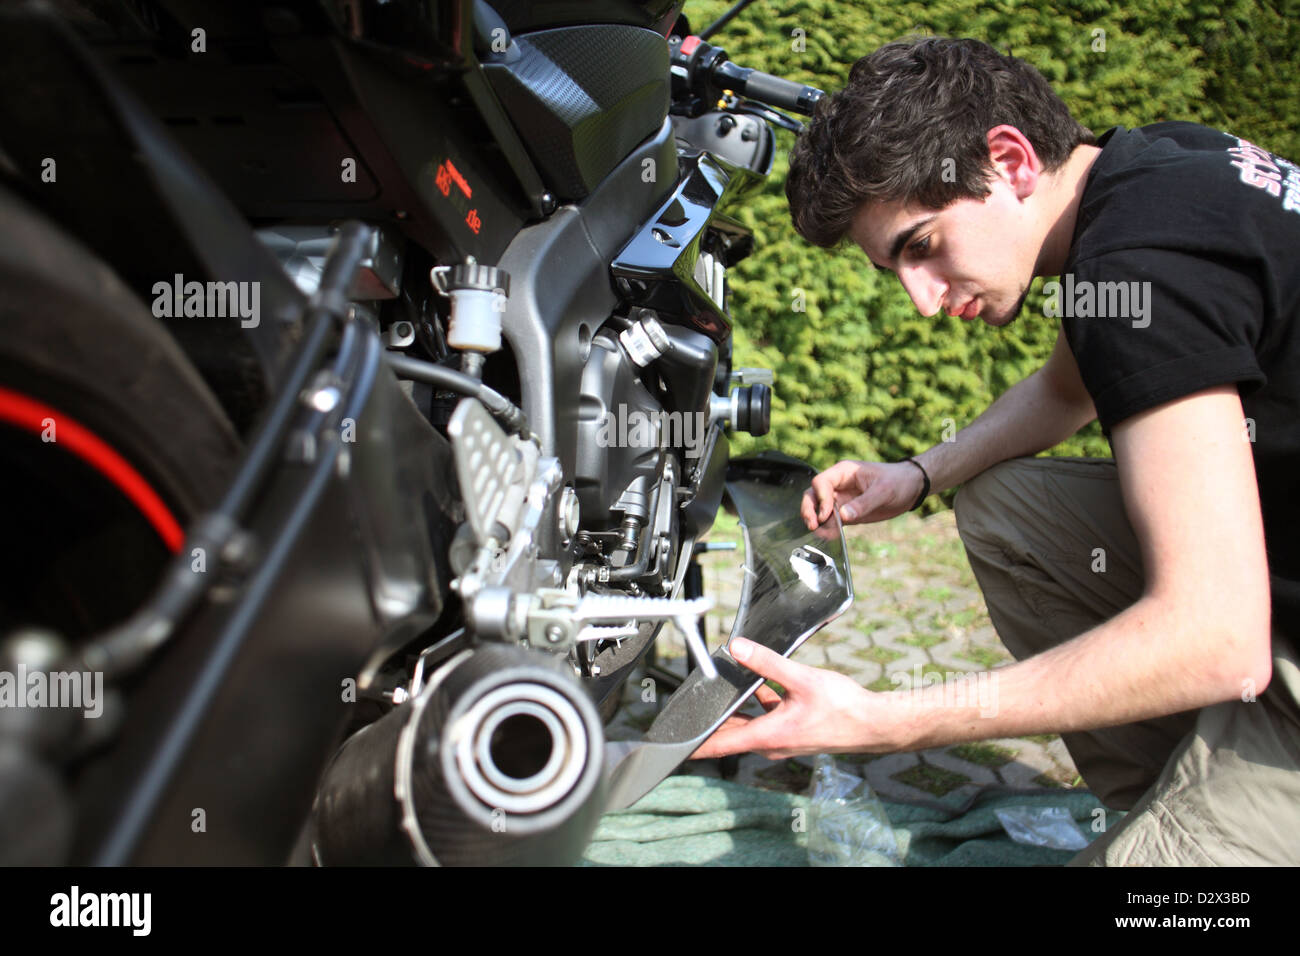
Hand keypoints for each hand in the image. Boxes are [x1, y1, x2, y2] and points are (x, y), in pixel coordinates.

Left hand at [690, 637, 911, 759]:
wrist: (874, 724)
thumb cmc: (844, 709)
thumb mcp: (801, 679)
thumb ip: (767, 663)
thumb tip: (739, 649)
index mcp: (768, 735)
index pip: (720, 744)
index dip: (694, 745)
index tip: (672, 747)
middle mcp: (772, 743)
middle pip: (730, 736)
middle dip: (710, 724)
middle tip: (687, 714)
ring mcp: (784, 740)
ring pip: (748, 727)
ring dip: (734, 714)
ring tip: (719, 696)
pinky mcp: (794, 732)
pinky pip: (766, 720)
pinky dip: (758, 707)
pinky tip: (761, 687)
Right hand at [800, 459, 922, 530]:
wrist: (912, 489)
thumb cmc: (898, 481)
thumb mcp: (884, 491)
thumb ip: (864, 503)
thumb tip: (843, 516)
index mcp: (844, 472)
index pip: (821, 482)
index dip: (820, 498)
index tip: (827, 513)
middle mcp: (839, 485)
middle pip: (813, 495)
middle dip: (809, 509)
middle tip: (813, 525)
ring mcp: (841, 499)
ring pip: (819, 509)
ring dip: (816, 521)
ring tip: (819, 533)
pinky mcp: (847, 513)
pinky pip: (832, 521)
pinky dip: (828, 529)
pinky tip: (829, 536)